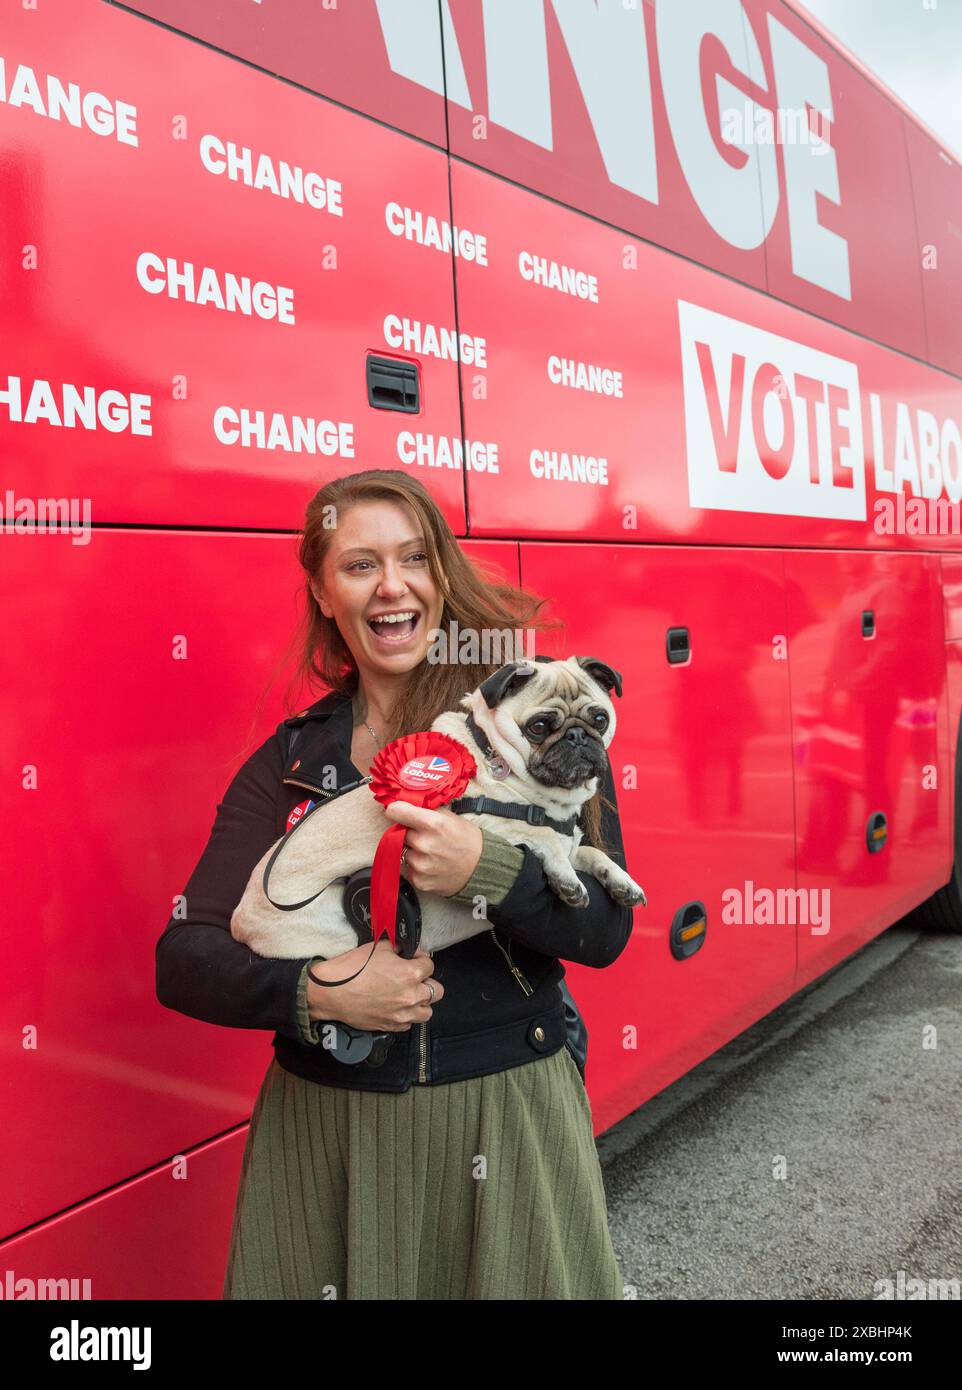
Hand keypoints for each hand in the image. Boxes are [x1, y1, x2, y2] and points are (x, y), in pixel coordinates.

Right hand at [306, 939, 442, 1031]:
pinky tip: (396, 1006)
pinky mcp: (391, 1025)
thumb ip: (397, 949)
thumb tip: (405, 951)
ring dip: (421, 1002)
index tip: (412, 957)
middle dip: (427, 981)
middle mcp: (411, 996)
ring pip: (427, 1011)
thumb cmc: (352, 968)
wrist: (331, 992)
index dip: (421, 958)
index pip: (430, 964)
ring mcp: (402, 1014)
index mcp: (410, 974)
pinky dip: (406, 1015)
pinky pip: (409, 1024)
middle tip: (414, 977)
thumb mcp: (378, 948)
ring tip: (409, 994)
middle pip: (436, 991)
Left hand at [382, 800, 483, 896]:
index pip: (396, 811)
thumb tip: (404, 803)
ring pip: (401, 851)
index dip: (396, 810)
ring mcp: (420, 865)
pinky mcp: (419, 881)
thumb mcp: (449, 816)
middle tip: (421, 834)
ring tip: (429, 851)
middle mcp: (424, 844)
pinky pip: (407, 868)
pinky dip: (415, 865)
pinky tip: (430, 863)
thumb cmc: (466, 839)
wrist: (480, 868)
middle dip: (406, 831)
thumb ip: (426, 810)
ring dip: (411, 850)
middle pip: (397, 832)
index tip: (398, 812)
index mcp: (432, 823)